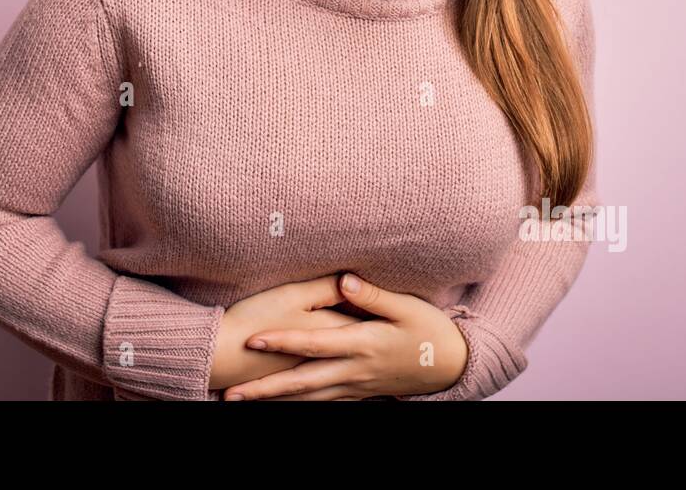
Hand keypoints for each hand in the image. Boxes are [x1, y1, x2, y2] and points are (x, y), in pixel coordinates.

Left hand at [221, 272, 467, 400]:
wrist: (453, 366)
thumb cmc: (430, 330)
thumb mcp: (407, 306)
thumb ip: (372, 294)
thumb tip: (343, 279)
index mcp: (362, 344)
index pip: (314, 343)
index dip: (283, 341)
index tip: (254, 340)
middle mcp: (354, 370)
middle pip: (302, 382)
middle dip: (265, 388)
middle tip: (233, 393)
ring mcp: (357, 386)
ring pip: (309, 397)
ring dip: (276, 401)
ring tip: (244, 402)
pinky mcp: (361, 393)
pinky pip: (324, 402)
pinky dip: (301, 405)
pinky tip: (281, 405)